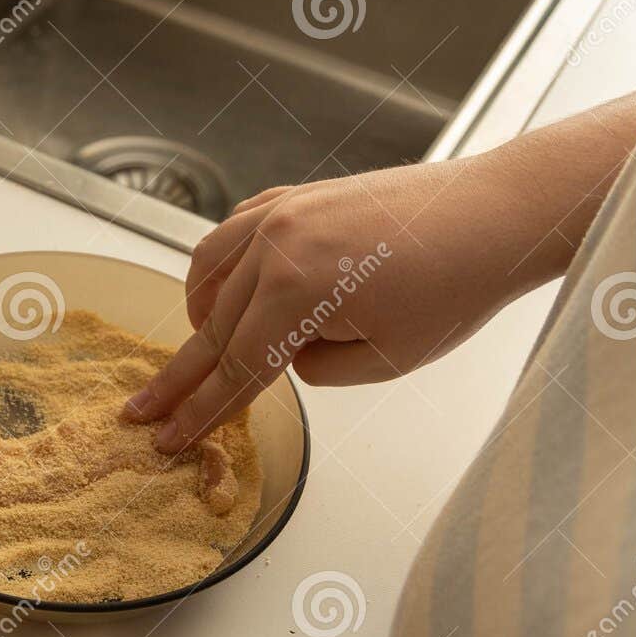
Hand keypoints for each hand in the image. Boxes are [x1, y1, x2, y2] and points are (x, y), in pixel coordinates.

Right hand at [124, 155, 544, 450]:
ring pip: (208, 272)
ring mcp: (280, 212)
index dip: (200, 412)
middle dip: (179, 378)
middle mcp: (275, 243)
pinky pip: (232, 233)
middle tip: (139, 413)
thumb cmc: (456, 286)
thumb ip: (316, 368)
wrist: (496, 212)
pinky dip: (219, 267)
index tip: (167, 440)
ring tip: (196, 351)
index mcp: (298, 289)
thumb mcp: (386, 360)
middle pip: (212, 328)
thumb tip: (284, 355)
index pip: (235, 368)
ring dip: (197, 316)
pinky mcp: (294, 196)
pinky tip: (226, 290)